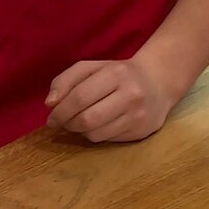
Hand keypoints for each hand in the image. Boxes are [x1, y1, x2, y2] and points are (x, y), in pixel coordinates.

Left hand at [45, 57, 176, 142]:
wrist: (158, 82)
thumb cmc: (118, 74)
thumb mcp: (91, 68)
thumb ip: (66, 80)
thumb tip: (50, 103)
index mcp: (116, 74)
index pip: (79, 97)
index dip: (60, 111)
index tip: (50, 119)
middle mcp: (130, 95)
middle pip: (87, 119)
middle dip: (67, 124)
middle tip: (61, 123)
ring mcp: (138, 115)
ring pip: (95, 134)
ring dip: (79, 131)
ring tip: (79, 122)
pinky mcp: (141, 131)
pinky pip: (106, 140)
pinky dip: (94, 135)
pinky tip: (97, 125)